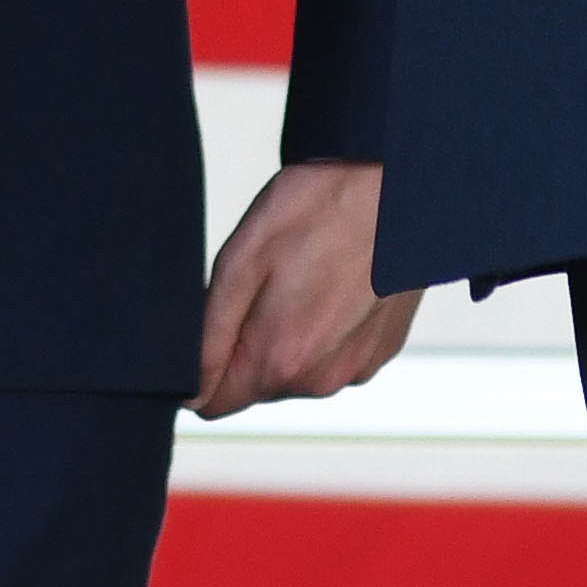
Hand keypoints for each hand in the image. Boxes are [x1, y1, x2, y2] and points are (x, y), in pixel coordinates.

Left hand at [193, 159, 421, 415]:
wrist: (397, 184)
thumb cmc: (317, 208)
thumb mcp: (240, 261)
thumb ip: (208, 338)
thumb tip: (189, 392)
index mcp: (279, 361)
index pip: (212, 402)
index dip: (200, 367)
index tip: (213, 320)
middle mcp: (320, 380)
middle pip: (255, 385)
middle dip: (246, 344)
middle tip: (264, 280)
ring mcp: (357, 368)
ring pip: (295, 371)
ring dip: (287, 336)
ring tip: (304, 274)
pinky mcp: (382, 352)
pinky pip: (333, 357)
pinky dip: (325, 329)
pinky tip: (334, 282)